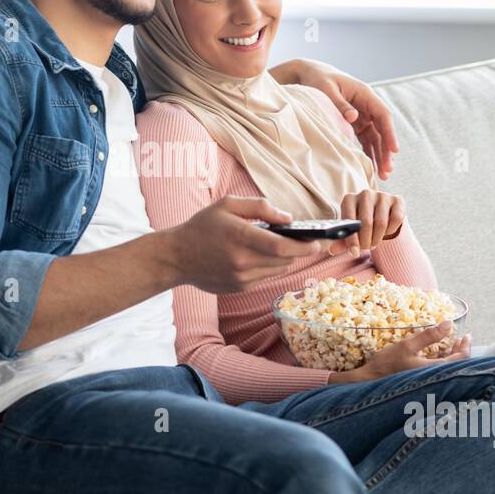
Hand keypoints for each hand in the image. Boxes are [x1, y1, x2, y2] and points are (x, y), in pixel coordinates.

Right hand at [162, 196, 324, 293]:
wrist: (177, 257)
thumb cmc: (202, 226)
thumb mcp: (228, 205)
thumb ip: (260, 207)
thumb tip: (288, 218)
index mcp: (241, 237)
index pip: (283, 247)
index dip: (305, 246)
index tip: (317, 241)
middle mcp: (243, 262)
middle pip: (285, 261)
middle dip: (299, 251)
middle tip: (307, 242)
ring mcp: (241, 278)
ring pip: (278, 271)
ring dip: (285, 259)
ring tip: (283, 247)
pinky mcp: (239, 288)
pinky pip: (265, 277)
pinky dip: (269, 267)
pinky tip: (260, 256)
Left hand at [269, 59, 399, 179]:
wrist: (310, 75)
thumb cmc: (319, 80)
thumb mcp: (327, 90)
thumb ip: (340, 104)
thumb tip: (354, 117)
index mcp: (365, 94)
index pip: (383, 115)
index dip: (390, 133)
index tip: (394, 150)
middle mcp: (367, 105)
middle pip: (382, 130)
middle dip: (386, 151)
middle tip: (387, 171)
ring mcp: (363, 115)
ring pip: (375, 138)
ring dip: (379, 155)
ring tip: (382, 175)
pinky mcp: (355, 123)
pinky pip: (365, 140)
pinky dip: (368, 152)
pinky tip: (371, 167)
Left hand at [327, 189, 405, 256]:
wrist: (380, 215)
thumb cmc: (361, 224)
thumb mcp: (350, 232)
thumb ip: (342, 241)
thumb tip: (333, 250)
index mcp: (349, 199)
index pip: (349, 220)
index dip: (352, 239)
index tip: (354, 253)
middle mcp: (365, 193)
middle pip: (366, 223)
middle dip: (365, 241)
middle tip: (365, 248)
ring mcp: (382, 195)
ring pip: (381, 223)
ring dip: (377, 238)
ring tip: (373, 243)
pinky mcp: (397, 199)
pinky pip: (396, 219)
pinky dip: (391, 231)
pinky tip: (385, 232)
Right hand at [327, 321, 471, 383]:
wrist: (369, 383)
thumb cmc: (387, 364)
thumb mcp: (407, 345)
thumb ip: (429, 335)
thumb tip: (449, 324)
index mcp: (434, 371)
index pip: (460, 360)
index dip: (465, 347)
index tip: (467, 335)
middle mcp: (434, 379)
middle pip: (456, 366)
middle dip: (460, 351)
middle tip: (461, 338)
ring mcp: (428, 383)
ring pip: (447, 370)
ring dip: (451, 356)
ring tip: (451, 344)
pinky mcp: (421, 383)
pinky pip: (438, 372)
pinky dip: (442, 362)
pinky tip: (436, 355)